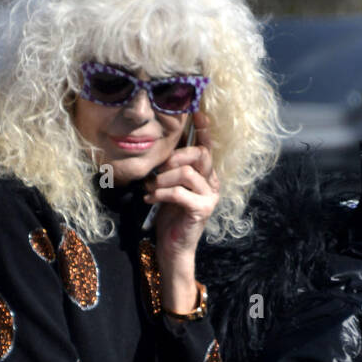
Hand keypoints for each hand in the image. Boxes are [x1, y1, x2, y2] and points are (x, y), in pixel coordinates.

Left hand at [145, 112, 219, 305]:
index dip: (203, 130)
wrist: (172, 248)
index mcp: (205, 176)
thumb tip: (160, 150)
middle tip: (157, 168)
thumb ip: (170, 169)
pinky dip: (161, 193)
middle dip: (175, 156)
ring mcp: (209, 197)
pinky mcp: (201, 210)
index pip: (206, 148)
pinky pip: (179, 192)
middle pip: (199, 155)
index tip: (196, 113)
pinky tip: (150, 198)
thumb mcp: (168, 187)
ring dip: (163, 178)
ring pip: (187, 172)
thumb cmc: (168, 217)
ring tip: (149, 188)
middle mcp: (212, 183)